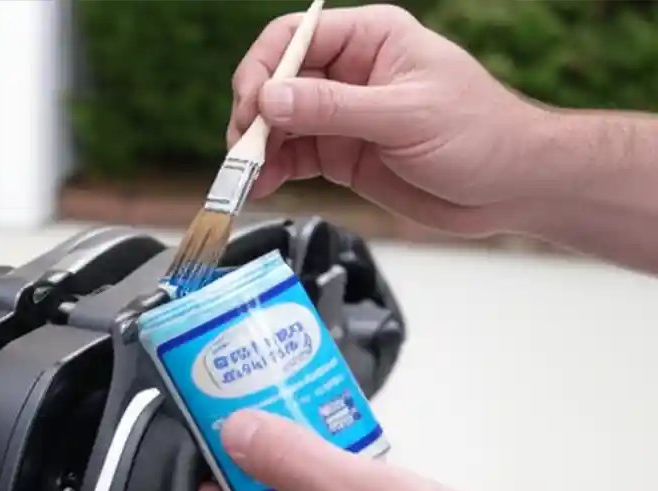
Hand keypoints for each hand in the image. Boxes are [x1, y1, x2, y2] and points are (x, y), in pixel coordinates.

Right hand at [228, 4, 552, 237]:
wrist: (511, 187)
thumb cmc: (481, 135)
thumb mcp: (404, 116)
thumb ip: (333, 108)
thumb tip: (271, 98)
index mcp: (370, 39)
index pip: (295, 38)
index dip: (265, 69)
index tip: (254, 107)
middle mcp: (350, 72)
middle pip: (277, 80)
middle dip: (254, 113)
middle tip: (245, 147)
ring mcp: (342, 114)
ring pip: (278, 122)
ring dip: (257, 147)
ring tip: (249, 175)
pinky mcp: (341, 152)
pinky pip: (292, 155)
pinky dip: (272, 171)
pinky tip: (263, 186)